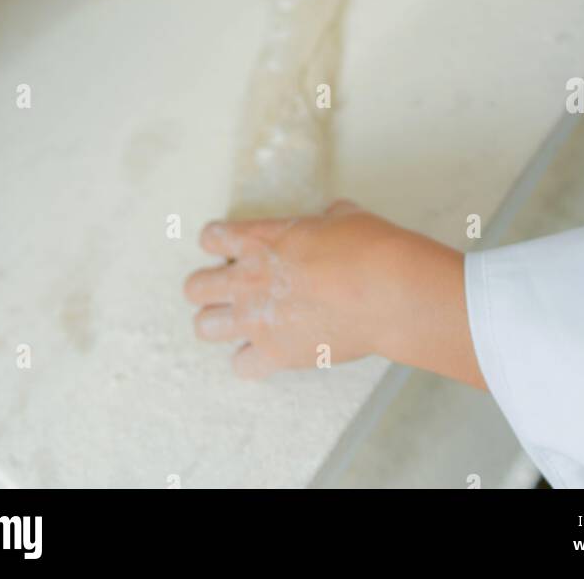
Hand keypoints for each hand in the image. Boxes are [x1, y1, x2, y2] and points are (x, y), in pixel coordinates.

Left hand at [183, 198, 485, 388]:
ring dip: (220, 324)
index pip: (210, 238)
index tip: (234, 248)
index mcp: (260, 239)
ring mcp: (258, 320)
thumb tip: (330, 221)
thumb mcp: (342, 216)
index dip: (219, 242)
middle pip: (195, 287)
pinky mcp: (276, 354)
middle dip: (208, 287)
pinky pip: (241, 366)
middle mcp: (249, 279)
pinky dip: (251, 360)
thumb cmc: (370, 248)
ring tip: (242, 322)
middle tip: (233, 288)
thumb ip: (322, 221)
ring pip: (204, 328)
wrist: (388, 292)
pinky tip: (268, 351)